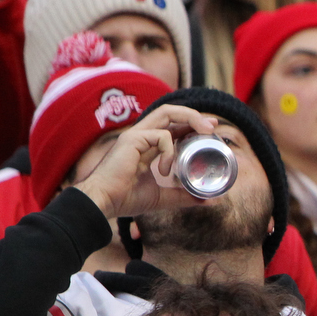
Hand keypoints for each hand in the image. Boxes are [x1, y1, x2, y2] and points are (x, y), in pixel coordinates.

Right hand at [75, 105, 219, 218]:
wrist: (104, 203)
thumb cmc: (127, 198)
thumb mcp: (164, 197)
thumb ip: (185, 196)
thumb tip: (211, 201)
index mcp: (147, 145)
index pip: (172, 126)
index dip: (191, 123)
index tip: (211, 128)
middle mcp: (141, 135)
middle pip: (170, 112)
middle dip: (194, 115)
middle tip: (212, 126)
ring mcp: (136, 135)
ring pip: (167, 113)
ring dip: (190, 119)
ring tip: (205, 133)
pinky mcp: (132, 139)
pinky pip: (162, 136)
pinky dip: (170, 152)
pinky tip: (164, 171)